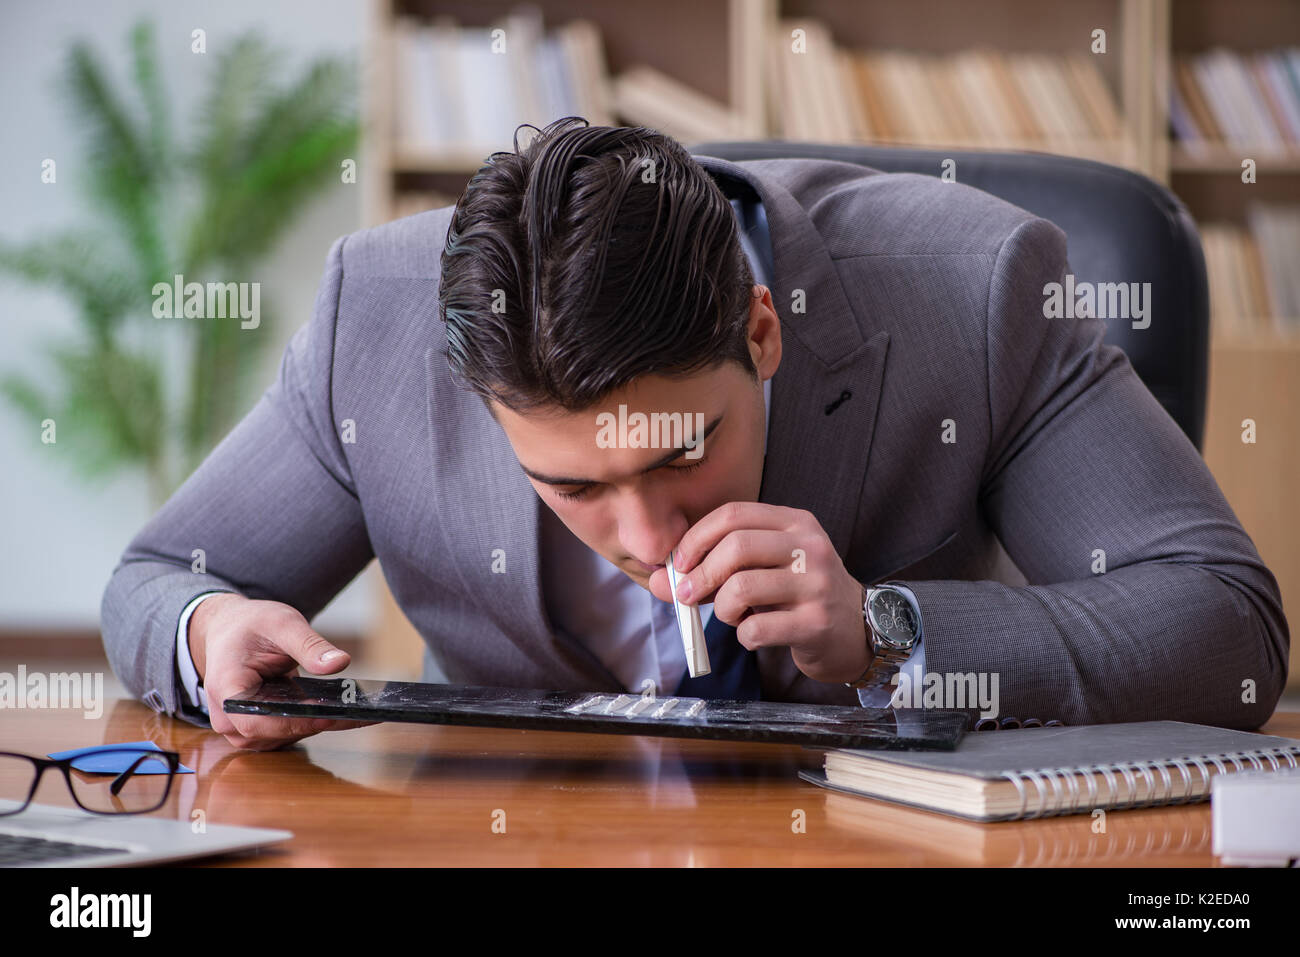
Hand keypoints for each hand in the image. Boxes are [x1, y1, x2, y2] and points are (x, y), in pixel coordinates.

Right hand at [188, 593, 376, 749]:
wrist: (232, 629)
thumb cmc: (250, 625)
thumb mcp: (282, 624)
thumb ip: (310, 645)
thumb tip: (340, 663)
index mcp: (226, 689)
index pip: (256, 721)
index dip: (293, 722)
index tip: (328, 715)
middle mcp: (228, 717)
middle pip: (274, 734)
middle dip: (316, 723)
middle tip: (359, 712)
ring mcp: (242, 727)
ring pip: (284, 738)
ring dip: (319, 724)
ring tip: (357, 711)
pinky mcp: (260, 728)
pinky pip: (288, 732)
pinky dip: (313, 722)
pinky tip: (340, 711)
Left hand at [647, 503, 872, 684]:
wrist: (853, 631)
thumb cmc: (797, 594)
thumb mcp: (763, 569)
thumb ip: (712, 568)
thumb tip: (656, 579)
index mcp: (795, 522)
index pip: (733, 514)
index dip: (696, 538)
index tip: (680, 565)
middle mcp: (810, 547)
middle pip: (736, 547)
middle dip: (701, 575)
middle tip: (689, 596)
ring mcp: (817, 585)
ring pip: (743, 588)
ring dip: (723, 608)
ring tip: (731, 616)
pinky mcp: (816, 623)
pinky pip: (757, 628)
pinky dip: (742, 636)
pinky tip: (754, 633)